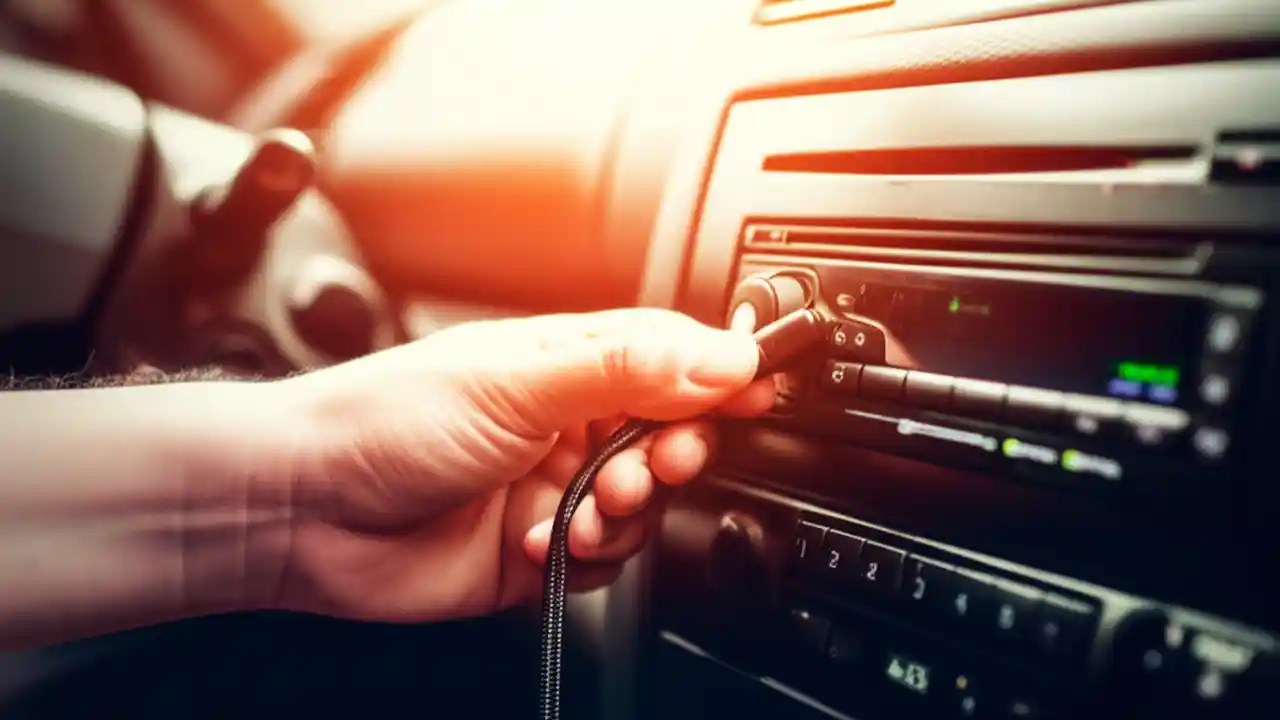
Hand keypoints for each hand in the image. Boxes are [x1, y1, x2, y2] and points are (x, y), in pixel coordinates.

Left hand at [271, 309, 774, 622]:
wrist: (304, 509)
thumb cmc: (384, 420)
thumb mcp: (516, 379)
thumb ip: (627, 369)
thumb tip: (722, 356)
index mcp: (564, 359)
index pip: (670, 356)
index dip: (719, 374)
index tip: (759, 392)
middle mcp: (566, 420)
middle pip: (670, 433)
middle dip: (672, 451)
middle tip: (657, 459)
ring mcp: (553, 486)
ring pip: (643, 503)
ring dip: (625, 508)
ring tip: (581, 504)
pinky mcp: (538, 548)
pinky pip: (603, 558)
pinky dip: (585, 553)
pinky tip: (541, 540)